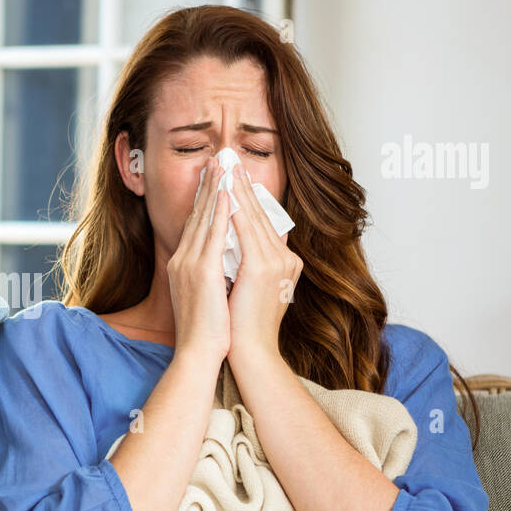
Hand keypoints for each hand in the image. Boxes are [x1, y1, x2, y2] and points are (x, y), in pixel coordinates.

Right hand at [166, 155, 232, 363]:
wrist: (198, 353)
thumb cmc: (209, 332)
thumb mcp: (209, 296)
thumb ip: (215, 274)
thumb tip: (231, 261)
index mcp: (184, 265)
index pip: (196, 225)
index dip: (205, 200)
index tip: (214, 179)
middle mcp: (182, 260)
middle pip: (197, 215)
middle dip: (208, 186)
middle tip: (217, 160)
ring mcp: (190, 264)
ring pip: (204, 218)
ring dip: (215, 189)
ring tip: (223, 166)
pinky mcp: (202, 271)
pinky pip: (213, 234)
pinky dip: (220, 211)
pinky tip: (227, 193)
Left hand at [225, 164, 302, 365]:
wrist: (250, 351)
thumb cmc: (244, 326)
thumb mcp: (251, 289)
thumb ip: (252, 265)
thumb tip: (242, 246)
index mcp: (283, 263)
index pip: (263, 222)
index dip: (248, 198)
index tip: (234, 175)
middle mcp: (285, 258)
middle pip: (261, 213)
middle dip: (242, 185)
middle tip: (228, 158)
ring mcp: (276, 261)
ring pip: (254, 216)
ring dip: (238, 190)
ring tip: (225, 166)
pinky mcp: (262, 267)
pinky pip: (247, 230)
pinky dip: (236, 210)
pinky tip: (226, 193)